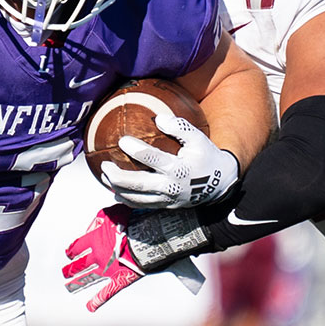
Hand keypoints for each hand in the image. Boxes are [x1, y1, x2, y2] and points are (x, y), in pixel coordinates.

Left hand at [61, 205, 144, 311]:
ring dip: (77, 283)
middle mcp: (97, 256)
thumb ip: (97, 222)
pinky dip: (98, 301)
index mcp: (94, 239)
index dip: (72, 250)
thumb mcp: (109, 214)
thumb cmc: (131, 222)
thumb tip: (90, 230)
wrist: (146, 236)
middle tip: (65, 272)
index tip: (69, 253)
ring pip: (87, 279)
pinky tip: (90, 307)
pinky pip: (106, 293)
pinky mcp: (119, 280)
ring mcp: (107, 270)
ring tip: (69, 287)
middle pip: (79, 264)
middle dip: (71, 269)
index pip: (77, 247)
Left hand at [99, 116, 238, 208]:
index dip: (137, 150)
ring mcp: (167, 200)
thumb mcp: (199, 139)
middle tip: (105, 165)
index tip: (122, 141)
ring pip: (137, 199)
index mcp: (179, 169)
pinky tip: (116, 192)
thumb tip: (158, 118)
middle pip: (139, 185)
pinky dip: (127, 200)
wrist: (219, 185)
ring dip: (118, 189)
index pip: (153, 160)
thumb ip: (180, 128)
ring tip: (105, 177)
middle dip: (119, 177)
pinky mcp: (166, 206)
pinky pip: (142, 206)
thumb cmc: (206, 157)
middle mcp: (171, 187)